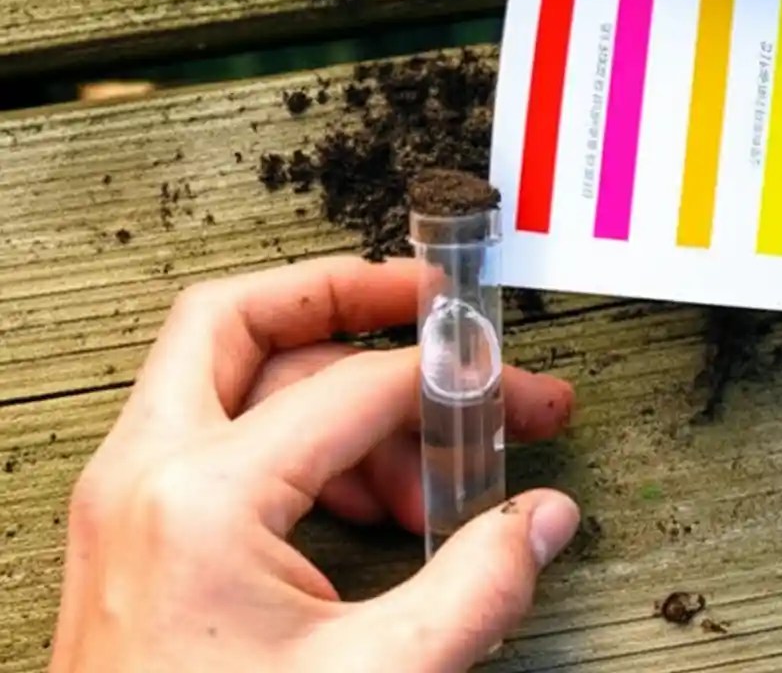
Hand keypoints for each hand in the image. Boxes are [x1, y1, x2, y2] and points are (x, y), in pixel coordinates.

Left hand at [48, 256, 580, 672]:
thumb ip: (477, 589)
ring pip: (238, 382)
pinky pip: (229, 444)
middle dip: (348, 302)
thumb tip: (539, 519)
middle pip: (238, 321)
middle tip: (431, 309)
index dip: (453, 382)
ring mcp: (131, 502)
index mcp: (199, 499)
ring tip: (429, 478)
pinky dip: (309, 450)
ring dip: (344, 403)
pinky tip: (376, 509)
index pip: (355, 388)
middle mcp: (145, 477)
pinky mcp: (141, 534)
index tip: (510, 391)